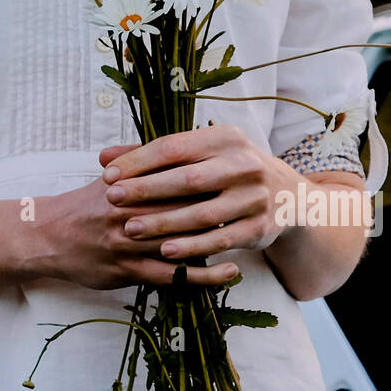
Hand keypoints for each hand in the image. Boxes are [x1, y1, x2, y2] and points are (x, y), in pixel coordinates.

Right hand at [32, 145, 240, 289]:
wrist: (46, 237)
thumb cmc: (86, 205)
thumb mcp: (111, 177)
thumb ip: (142, 160)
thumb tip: (180, 142)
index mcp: (128, 185)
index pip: (174, 177)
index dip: (208, 177)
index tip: (236, 175)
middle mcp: (129, 213)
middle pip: (182, 208)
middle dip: (216, 206)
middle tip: (250, 204)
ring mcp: (128, 245)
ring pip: (180, 242)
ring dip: (216, 241)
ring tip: (249, 237)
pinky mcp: (127, 272)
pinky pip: (172, 276)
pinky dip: (203, 275)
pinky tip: (229, 272)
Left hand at [98, 125, 283, 261]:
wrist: (287, 195)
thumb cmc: (228, 171)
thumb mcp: (201, 154)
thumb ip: (153, 156)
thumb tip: (104, 158)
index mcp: (225, 138)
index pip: (174, 147)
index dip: (139, 161)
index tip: (108, 174)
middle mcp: (244, 164)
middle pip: (187, 178)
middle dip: (146, 189)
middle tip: (112, 199)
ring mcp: (255, 197)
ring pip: (202, 213)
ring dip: (164, 223)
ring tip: (131, 229)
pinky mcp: (260, 227)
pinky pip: (220, 238)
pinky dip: (192, 247)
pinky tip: (165, 251)